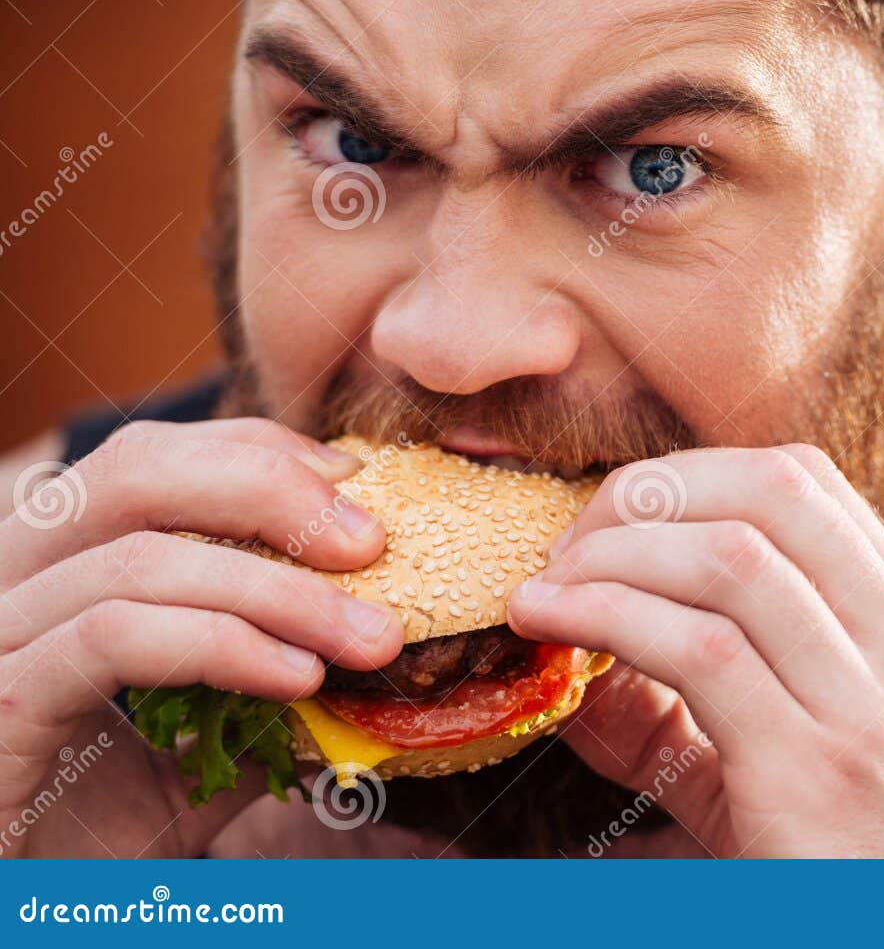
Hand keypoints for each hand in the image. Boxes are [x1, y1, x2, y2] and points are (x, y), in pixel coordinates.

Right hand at [0, 418, 403, 857]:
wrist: (27, 915)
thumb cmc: (97, 837)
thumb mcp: (201, 748)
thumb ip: (268, 685)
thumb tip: (375, 640)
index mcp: (54, 572)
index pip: (149, 459)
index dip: (256, 453)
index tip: (355, 485)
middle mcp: (9, 586)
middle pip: (133, 471)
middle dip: (272, 493)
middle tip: (374, 543)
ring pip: (137, 560)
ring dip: (278, 591)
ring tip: (369, 636)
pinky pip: (112, 639)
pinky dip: (222, 644)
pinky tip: (298, 677)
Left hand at [508, 445, 883, 857]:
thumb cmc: (857, 879)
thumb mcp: (801, 768)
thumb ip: (696, 707)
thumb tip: (569, 655)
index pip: (806, 486)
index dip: (690, 476)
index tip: (614, 522)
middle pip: (771, 491)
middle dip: (647, 494)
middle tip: (569, 545)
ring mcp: (870, 711)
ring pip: (730, 560)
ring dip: (612, 554)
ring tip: (545, 588)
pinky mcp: (815, 776)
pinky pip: (701, 652)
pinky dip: (608, 616)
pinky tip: (552, 625)